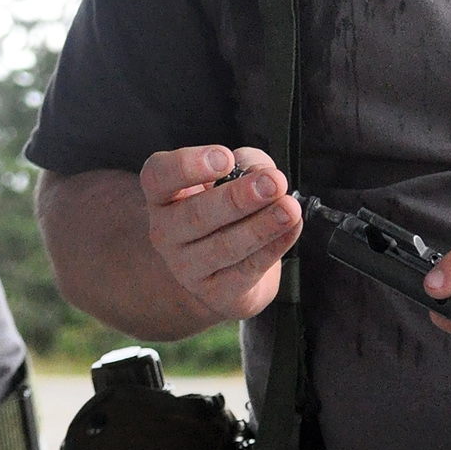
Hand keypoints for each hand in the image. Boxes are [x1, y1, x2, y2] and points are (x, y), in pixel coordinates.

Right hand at [140, 145, 301, 322]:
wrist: (227, 271)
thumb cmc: (228, 212)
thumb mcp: (237, 175)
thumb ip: (248, 165)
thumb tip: (264, 174)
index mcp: (164, 195)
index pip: (159, 176)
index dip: (188, 166)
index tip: (225, 157)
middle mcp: (166, 231)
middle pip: (196, 214)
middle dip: (238, 198)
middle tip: (273, 182)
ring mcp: (187, 266)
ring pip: (224, 246)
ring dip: (261, 226)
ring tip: (289, 209)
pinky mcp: (216, 292)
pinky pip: (247, 269)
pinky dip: (273, 247)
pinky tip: (292, 228)